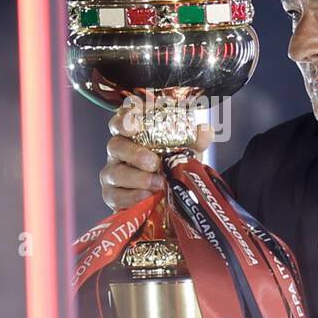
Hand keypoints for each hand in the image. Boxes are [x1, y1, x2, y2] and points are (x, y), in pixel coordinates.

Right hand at [100, 96, 213, 212]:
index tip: (136, 123)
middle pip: (115, 145)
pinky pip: (116, 195)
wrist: (169, 197)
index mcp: (133, 134)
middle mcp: (119, 151)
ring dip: (137, 178)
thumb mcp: (186, 152)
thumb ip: (195, 140)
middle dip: (134, 153)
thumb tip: (205, 131)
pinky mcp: (113, 195)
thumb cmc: (171, 166)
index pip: (122, 121)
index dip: (125, 120)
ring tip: (157, 184)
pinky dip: (132, 197)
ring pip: (115, 172)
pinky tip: (147, 197)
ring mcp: (113, 173)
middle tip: (154, 162)